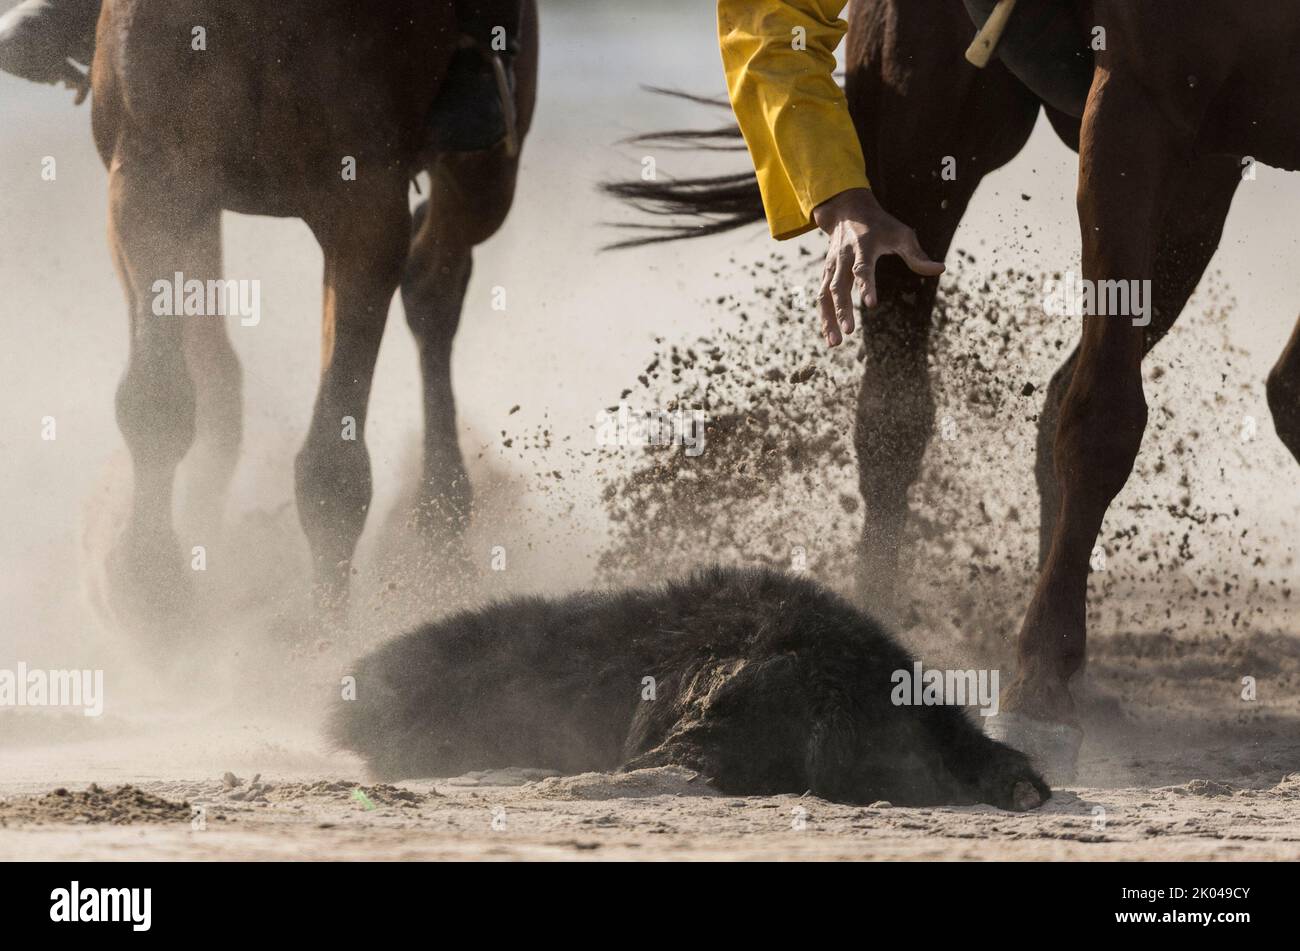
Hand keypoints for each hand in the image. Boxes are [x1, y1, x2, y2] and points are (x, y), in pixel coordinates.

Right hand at [812, 188, 944, 346]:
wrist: (847, 211)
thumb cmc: (880, 225)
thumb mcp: (901, 234)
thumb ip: (917, 254)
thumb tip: (940, 269)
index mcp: (863, 246)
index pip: (862, 267)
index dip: (865, 285)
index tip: (870, 304)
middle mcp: (844, 257)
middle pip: (839, 285)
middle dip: (842, 309)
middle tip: (849, 331)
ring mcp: (832, 266)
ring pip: (825, 294)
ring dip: (828, 319)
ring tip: (834, 343)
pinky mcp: (826, 274)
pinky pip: (822, 297)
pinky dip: (824, 317)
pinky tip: (830, 336)